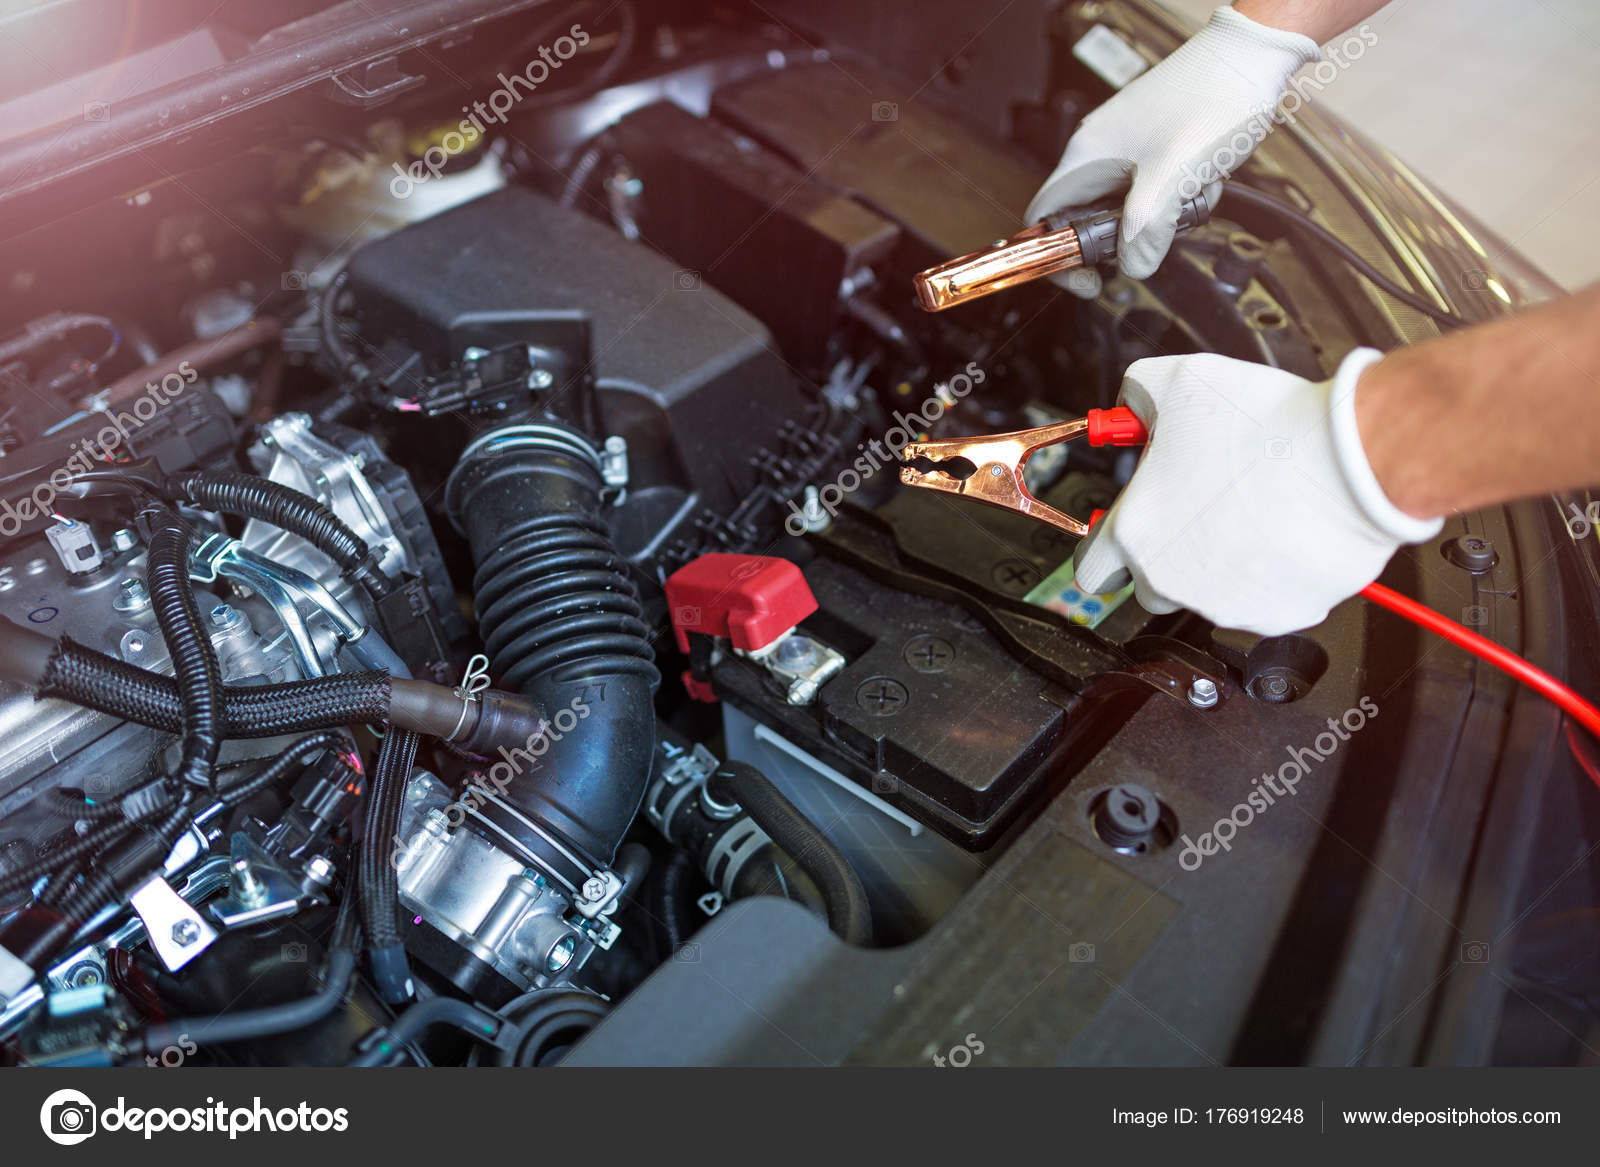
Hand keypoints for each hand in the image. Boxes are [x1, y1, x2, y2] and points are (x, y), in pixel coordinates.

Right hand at [1028, 7, 1318, 296]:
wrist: (1253, 55)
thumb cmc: (1214, 95)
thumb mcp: (1176, 173)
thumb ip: (1148, 228)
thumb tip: (1134, 267)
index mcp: (1087, 156)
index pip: (1044, 219)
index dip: (1057, 256)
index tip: (1088, 280)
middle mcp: (1099, 152)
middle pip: (1087, 220)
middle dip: (1126, 238)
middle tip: (1157, 239)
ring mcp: (1126, 149)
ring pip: (1125, 209)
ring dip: (1160, 217)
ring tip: (1191, 197)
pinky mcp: (1152, 147)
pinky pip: (1151, 191)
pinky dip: (1176, 198)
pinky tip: (1202, 182)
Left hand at [1073, 349, 1442, 634]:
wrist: (1354, 460)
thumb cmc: (1269, 426)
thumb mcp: (1178, 381)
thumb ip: (1136, 396)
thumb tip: (1129, 405)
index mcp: (1135, 533)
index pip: (1090, 570)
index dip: (1106, 546)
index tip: (1124, 532)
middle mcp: (1172, 580)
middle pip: (1149, 586)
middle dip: (1166, 555)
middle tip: (1199, 513)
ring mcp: (1226, 604)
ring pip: (1208, 595)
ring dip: (1220, 565)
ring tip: (1252, 512)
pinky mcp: (1278, 615)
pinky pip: (1263, 601)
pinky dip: (1272, 574)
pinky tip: (1285, 531)